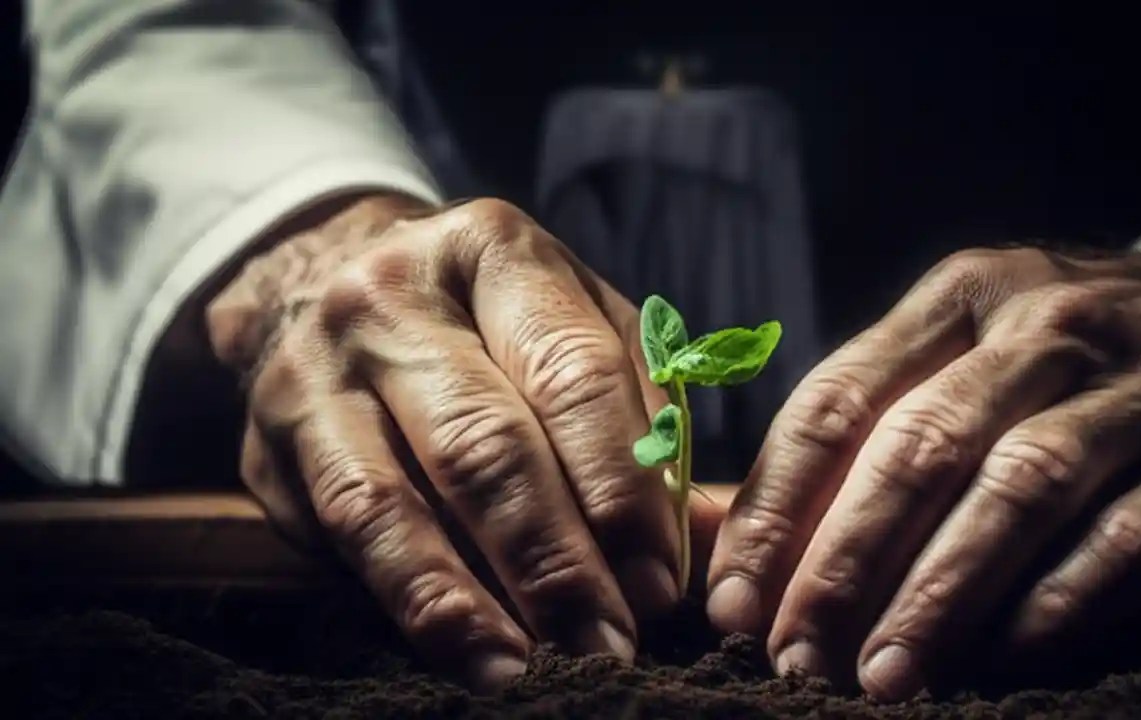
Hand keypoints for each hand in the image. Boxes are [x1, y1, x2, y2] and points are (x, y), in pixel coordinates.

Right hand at [206, 195, 722, 691]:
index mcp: (496, 253)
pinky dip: (412, 599)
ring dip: (474, 598)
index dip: (621, 487)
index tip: (660, 581)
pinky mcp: (271, 441)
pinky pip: (344, 531)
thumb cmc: (489, 321)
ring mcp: (317, 368)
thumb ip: (643, 416)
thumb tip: (710, 534)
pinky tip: (469, 651)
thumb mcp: (574, 327)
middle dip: (556, 559)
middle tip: (610, 642)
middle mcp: (394, 297)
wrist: (325, 280)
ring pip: (394, 498)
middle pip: (485, 442)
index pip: (572, 372)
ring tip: (536, 669)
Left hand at [706, 245, 1140, 699]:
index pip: (839, 398)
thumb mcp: (959, 347)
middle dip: (843, 561)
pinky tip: (1005, 656)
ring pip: (1020, 491)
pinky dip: (1061, 602)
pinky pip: (1131, 537)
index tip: (731, 596)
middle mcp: (1047, 328)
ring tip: (882, 677)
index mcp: (961, 295)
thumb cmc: (1058, 351)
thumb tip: (712, 523)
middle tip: (793, 652)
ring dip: (941, 593)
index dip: (776, 506)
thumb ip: (851, 425)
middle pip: (921, 446)